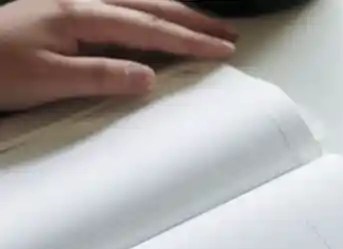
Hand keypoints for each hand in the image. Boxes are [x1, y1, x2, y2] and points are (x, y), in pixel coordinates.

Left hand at [0, 0, 236, 111]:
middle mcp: (77, 2)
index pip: (148, 28)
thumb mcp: (46, 80)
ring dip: (173, 13)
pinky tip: (152, 20)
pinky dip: (146, 13)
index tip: (223, 49)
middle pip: (149, 6)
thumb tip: (149, 76)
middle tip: (228, 34)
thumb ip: (100, 76)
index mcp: (78, 15)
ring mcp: (68, 5)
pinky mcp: (60, 13)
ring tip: (202, 25)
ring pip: (136, 2)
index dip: (190, 39)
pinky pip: (118, 8)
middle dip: (193, 20)